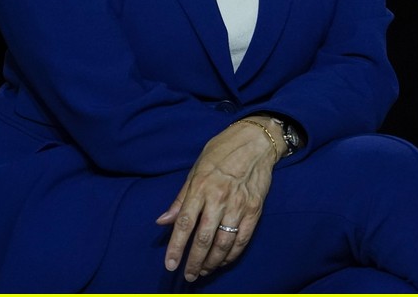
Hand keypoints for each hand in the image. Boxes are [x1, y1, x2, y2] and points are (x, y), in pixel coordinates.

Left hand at [156, 116, 283, 280]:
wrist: (255, 141)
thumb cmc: (222, 152)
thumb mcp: (196, 170)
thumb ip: (180, 198)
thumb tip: (162, 221)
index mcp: (200, 187)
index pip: (184, 223)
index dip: (176, 247)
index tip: (170, 265)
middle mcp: (219, 198)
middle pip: (204, 238)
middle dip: (194, 261)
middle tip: (189, 275)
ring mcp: (239, 205)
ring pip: (224, 242)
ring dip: (213, 261)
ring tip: (204, 271)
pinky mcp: (255, 209)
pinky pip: (243, 238)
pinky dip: (233, 254)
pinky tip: (224, 260)